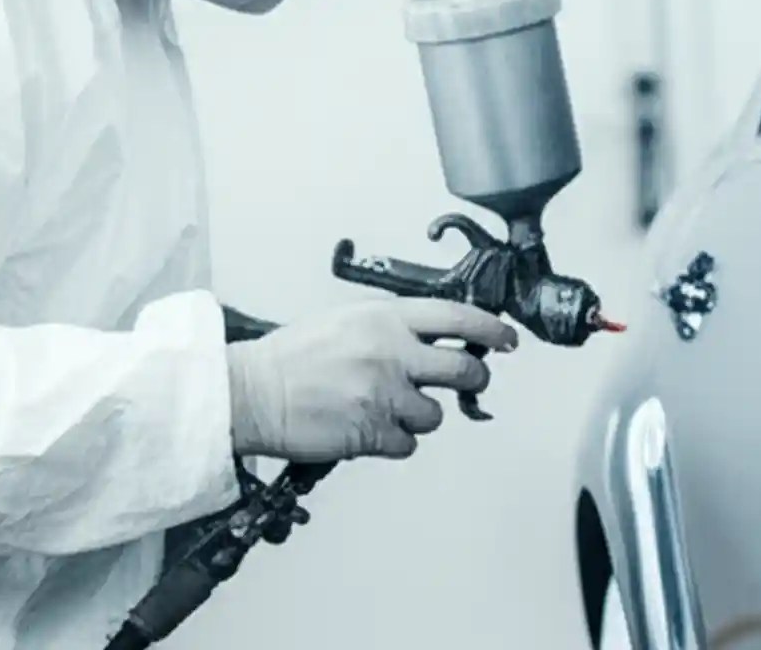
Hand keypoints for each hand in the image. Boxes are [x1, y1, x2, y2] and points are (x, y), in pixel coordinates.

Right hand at [226, 298, 518, 462]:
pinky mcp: (373, 432)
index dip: (492, 329)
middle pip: (465, 370)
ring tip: (385, 408)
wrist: (253, 391)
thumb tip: (433, 341)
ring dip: (419, 415)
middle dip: (474, 379)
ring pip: (436, 414)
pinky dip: (394, 441)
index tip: (508, 340)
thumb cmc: (292, 356)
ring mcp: (385, 395)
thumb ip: (392, 328)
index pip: (458, 318)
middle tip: (467, 382)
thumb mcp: (346, 320)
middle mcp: (392, 354)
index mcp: (386, 319)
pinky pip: (408, 443)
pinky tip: (369, 428)